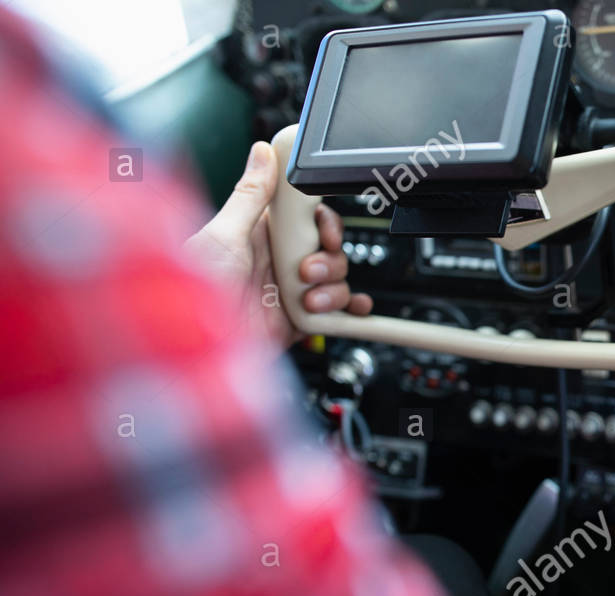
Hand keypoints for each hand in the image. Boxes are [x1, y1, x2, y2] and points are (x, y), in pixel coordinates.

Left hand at [185, 141, 372, 346]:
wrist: (199, 353)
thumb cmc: (191, 294)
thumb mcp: (222, 235)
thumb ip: (249, 196)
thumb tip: (262, 153)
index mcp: (260, 236)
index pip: (305, 218)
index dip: (322, 221)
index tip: (323, 228)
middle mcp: (278, 263)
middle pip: (328, 249)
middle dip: (328, 258)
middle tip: (307, 269)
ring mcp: (291, 293)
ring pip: (336, 280)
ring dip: (333, 288)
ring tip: (308, 298)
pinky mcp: (300, 321)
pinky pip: (338, 314)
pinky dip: (352, 311)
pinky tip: (353, 310)